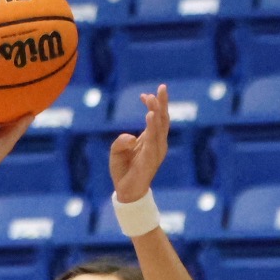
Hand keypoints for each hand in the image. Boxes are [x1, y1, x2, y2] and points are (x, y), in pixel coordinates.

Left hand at [109, 83, 171, 204]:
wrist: (126, 191)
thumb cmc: (123, 170)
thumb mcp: (117, 150)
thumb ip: (121, 141)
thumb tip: (131, 138)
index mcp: (151, 139)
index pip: (157, 118)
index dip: (153, 104)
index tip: (144, 94)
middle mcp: (157, 144)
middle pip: (163, 119)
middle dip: (162, 103)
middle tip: (162, 87)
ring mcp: (155, 152)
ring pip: (160, 128)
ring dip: (157, 112)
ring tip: (153, 99)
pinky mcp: (150, 160)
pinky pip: (153, 141)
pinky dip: (152, 128)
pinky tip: (150, 116)